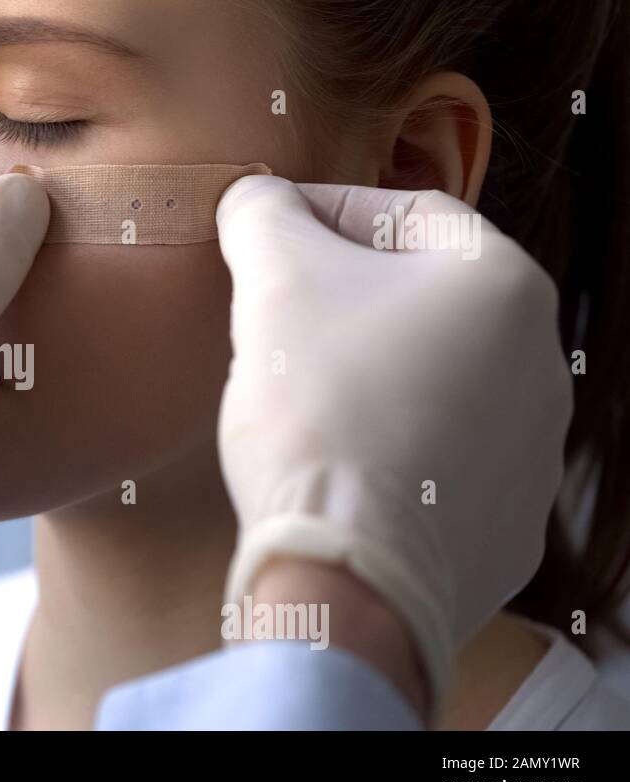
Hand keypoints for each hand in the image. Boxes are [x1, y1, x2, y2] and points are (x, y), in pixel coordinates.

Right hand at [214, 176, 571, 710]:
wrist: (350, 570)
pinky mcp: (507, 528)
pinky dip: (389, 450)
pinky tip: (336, 466)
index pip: (404, 212)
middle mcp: (541, 363)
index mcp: (503, 285)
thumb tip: (255, 197)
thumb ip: (262, 215)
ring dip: (368, 373)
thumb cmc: (320, 407)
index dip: (321, 209)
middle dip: (342, 296)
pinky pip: (438, 463)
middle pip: (421, 300)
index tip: (262, 229)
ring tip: (296, 396)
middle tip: (271, 314)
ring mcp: (533, 454)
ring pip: (433, 383)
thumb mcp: (275, 283)